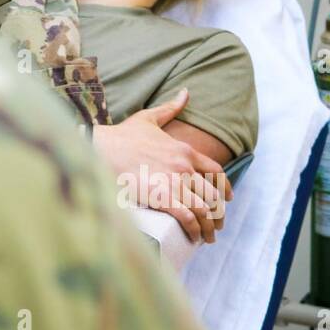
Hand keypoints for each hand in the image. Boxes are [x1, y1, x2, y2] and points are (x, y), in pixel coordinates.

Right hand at [92, 89, 232, 243]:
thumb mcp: (149, 118)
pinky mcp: (161, 197)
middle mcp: (184, 167)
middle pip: (212, 195)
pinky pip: (187, 217)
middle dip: (217, 214)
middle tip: (216, 226)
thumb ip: (170, 108)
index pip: (216, 172)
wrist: (102, 148)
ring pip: (203, 209)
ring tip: (207, 237)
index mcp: (185, 150)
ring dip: (209, 227)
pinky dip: (194, 230)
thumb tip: (186, 93)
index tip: (228, 199)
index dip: (225, 188)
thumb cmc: (123, 135)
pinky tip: (193, 237)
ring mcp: (174, 182)